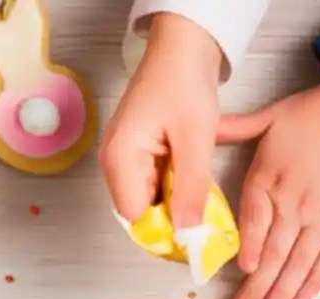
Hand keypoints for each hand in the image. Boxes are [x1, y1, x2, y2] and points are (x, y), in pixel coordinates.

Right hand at [102, 12, 221, 225]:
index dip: (165, 226)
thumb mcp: (195, 139)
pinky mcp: (138, 153)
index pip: (136, 217)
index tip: (195, 227)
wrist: (182, 46)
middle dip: (173, 212)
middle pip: (142, 210)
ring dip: (178, 196)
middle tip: (203, 202)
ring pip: (152, 198)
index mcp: (120, 159)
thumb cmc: (182, 81)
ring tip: (199, 178)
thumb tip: (188, 231)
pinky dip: (177, 182)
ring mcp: (126, 158)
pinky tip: (193, 169)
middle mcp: (115, 162)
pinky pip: (157, 182)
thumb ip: (191, 188)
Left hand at [216, 72, 319, 298]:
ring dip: (279, 294)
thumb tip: (202, 128)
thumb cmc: (315, 112)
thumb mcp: (268, 116)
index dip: (248, 251)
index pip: (252, 224)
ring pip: (296, 264)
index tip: (241, 273)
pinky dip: (313, 283)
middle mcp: (292, 202)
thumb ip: (234, 129)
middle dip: (253, 290)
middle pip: (271, 254)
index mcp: (267, 177)